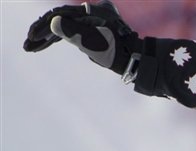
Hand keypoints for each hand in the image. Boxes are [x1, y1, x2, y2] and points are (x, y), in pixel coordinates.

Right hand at [24, 0, 139, 75]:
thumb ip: (74, 33)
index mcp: (90, 12)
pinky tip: (42, 44)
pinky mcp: (89, 30)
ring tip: (30, 47)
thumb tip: (53, 22)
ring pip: (62, 26)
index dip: (44, 26)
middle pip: (59, 19)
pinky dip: (57, 39)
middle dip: (42, 32)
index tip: (33, 36)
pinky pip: (69, 32)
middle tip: (27, 44)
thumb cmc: (118, 51)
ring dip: (46, 37)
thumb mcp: (95, 44)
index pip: (60, 15)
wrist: (135, 59)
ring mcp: (89, 21)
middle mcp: (89, 13)